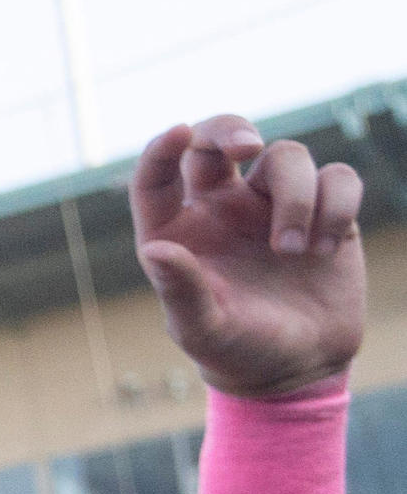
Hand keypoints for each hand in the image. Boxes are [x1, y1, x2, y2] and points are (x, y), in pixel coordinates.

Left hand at [132, 115, 364, 398]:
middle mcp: (222, 207)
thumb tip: (155, 251)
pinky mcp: (324, 211)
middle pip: (218, 138)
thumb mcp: (202, 328)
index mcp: (178, 230)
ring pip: (287, 156)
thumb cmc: (237, 348)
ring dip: (296, 197)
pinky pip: (337, 177)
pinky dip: (337, 204)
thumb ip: (180, 291)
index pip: (158, 176)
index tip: (178, 132)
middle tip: (248, 146)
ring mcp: (273, 204)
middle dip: (231, 128)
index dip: (161, 149)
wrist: (299, 365)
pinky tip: (326, 249)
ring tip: (293, 251)